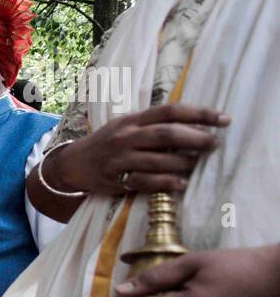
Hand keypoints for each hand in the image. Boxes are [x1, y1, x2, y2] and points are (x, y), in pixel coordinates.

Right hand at [51, 104, 227, 195]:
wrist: (73, 164)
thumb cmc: (108, 143)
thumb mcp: (126, 125)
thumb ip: (154, 124)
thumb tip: (196, 126)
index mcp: (132, 120)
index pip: (170, 111)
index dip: (199, 114)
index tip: (223, 119)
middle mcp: (126, 137)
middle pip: (166, 134)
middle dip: (196, 138)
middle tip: (214, 144)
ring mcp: (120, 159)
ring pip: (158, 160)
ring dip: (184, 163)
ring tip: (199, 164)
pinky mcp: (115, 180)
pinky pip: (145, 182)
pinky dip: (166, 183)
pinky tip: (182, 184)